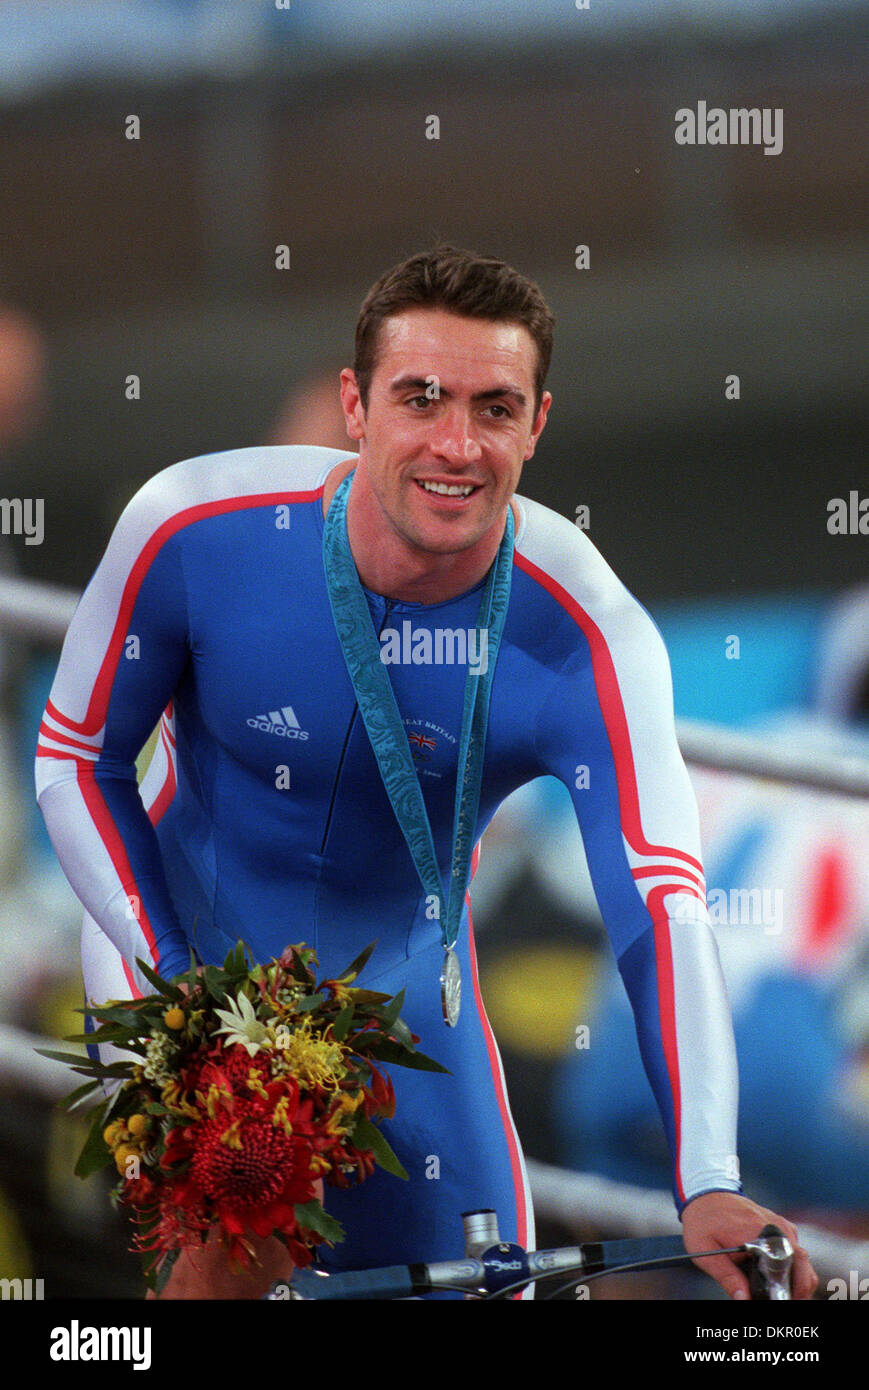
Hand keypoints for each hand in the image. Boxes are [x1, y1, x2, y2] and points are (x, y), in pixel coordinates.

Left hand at [681, 1191, 817, 1299]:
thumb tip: (744, 1299)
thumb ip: (727, 1278)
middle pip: (803, 1265)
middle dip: (799, 1289)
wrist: (706, 1194)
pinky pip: (795, 1250)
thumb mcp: (706, 1253)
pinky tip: (778, 1276)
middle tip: (784, 1300)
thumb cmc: (704, 1221)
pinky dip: (793, 1266)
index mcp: (759, 1234)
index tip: (783, 1299)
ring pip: (801, 1259)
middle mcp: (776, 1228)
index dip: (791, 1288)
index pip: (790, 1265)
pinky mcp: (780, 1226)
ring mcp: (781, 1225)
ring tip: (780, 1292)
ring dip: (797, 1278)